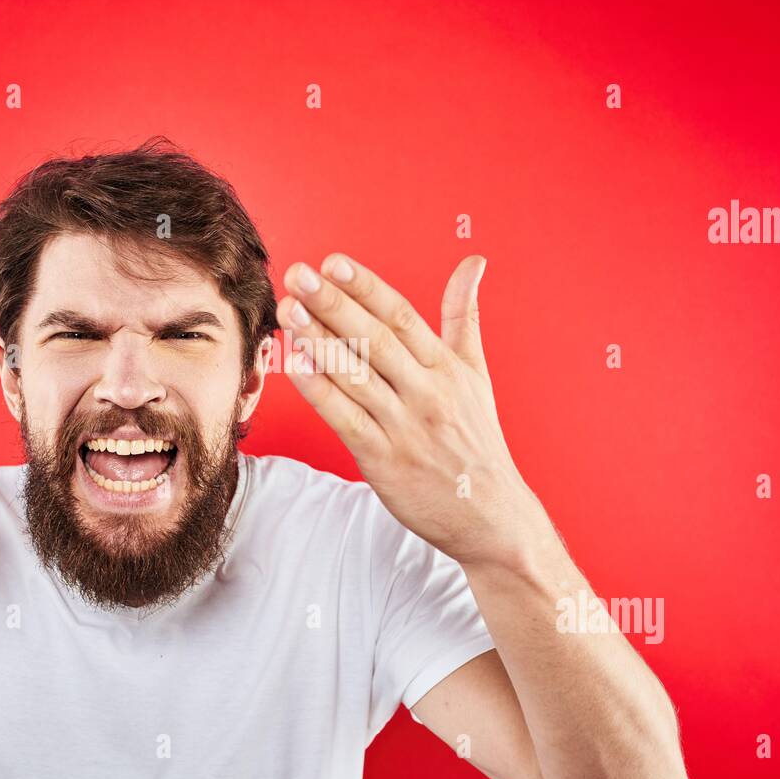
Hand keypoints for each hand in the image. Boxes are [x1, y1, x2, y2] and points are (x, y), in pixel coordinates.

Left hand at [278, 253, 539, 568]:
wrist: (491, 516)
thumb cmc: (478, 442)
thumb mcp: (477, 374)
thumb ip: (464, 316)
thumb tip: (473, 262)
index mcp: (447, 369)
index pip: (402, 317)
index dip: (367, 287)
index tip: (334, 262)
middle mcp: (427, 393)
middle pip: (375, 339)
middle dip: (334, 304)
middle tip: (299, 275)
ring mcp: (405, 427)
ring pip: (357, 376)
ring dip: (319, 341)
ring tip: (289, 311)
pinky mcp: (384, 460)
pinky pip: (346, 419)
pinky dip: (321, 391)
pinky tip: (297, 365)